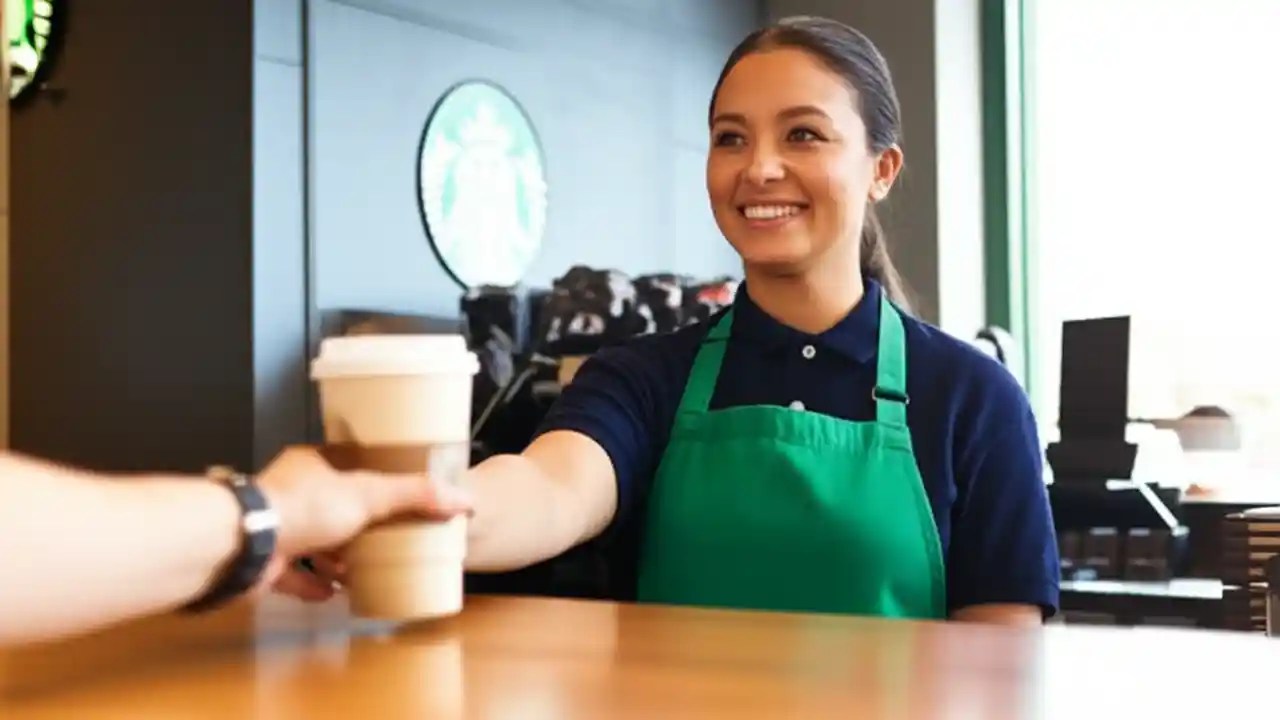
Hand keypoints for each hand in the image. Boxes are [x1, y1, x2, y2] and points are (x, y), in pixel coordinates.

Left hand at [255, 446, 471, 601]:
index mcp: (312, 464)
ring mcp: (275, 528)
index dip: (370, 477)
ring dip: (336, 557)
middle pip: (332, 505)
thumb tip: (465, 498)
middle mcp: (290, 492)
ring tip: (363, 568)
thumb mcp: (370, 494)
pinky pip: (292, 574)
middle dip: (358, 524)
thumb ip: (416, 495)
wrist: (245, 544)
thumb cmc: (305, 507)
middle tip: (386, 537)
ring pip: (312, 541)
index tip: (393, 492)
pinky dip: (312, 584)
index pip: (346, 464)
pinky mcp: (264, 563)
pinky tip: (332, 594)